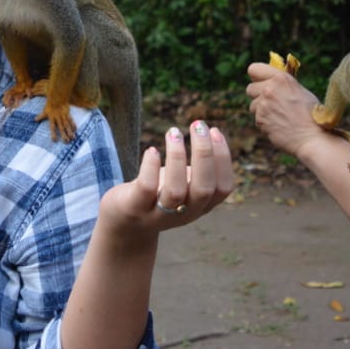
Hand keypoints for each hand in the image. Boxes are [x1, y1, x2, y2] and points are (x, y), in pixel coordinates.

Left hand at [98, 121, 233, 241]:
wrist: (125, 224)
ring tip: (173, 132)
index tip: (214, 130)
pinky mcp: (134, 208)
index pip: (223, 187)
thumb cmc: (159, 195)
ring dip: (177, 157)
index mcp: (202, 206)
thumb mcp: (185, 184)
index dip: (223, 158)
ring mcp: (159, 214)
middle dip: (204, 153)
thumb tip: (209, 132)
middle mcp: (185, 213)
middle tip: (197, 124)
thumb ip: (199, 169)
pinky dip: (151, 167)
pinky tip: (152, 150)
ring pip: (175, 190)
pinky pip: (146, 188)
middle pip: (203, 188)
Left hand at [244, 62, 324, 158]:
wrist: (313, 138)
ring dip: (262, 110)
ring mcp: (263, 105)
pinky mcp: (260, 120)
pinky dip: (265, 122)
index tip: (262, 82)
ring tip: (280, 116)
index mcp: (281, 78)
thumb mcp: (300, 90)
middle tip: (272, 103)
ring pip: (253, 105)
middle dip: (258, 95)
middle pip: (250, 88)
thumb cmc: (312, 114)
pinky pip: (257, 119)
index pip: (254, 69)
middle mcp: (269, 89)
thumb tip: (269, 80)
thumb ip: (282, 84)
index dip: (257, 77)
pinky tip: (280, 125)